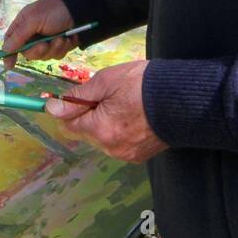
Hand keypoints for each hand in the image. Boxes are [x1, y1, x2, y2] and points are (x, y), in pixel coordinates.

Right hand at [2, 0, 77, 70]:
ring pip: (43, 56)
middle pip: (28, 53)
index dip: (9, 53)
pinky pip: (56, 55)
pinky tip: (67, 39)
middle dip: (38, 51)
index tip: (9, 65)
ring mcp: (45, 41)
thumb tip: (5, 49)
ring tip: (61, 38)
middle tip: (45, 44)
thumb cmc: (54, 11)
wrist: (79, 11)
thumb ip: (19, 35)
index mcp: (23, 25)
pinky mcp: (57, 46)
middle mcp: (32, 35)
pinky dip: (62, 48)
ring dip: (53, 48)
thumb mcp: (34, 20)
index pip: (10, 42)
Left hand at [41, 60, 168, 163]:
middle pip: (85, 132)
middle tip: (106, 95)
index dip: (68, 109)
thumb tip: (52, 108)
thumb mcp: (106, 81)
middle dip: (89, 114)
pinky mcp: (140, 155)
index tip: (74, 96)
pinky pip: (119, 143)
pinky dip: (120, 130)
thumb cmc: (143, 84)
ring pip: (102, 138)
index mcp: (99, 130)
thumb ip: (78, 96)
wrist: (184, 99)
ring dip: (105, 122)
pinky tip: (134, 115)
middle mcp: (110, 148)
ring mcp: (127, 154)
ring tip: (124, 104)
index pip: (68, 125)